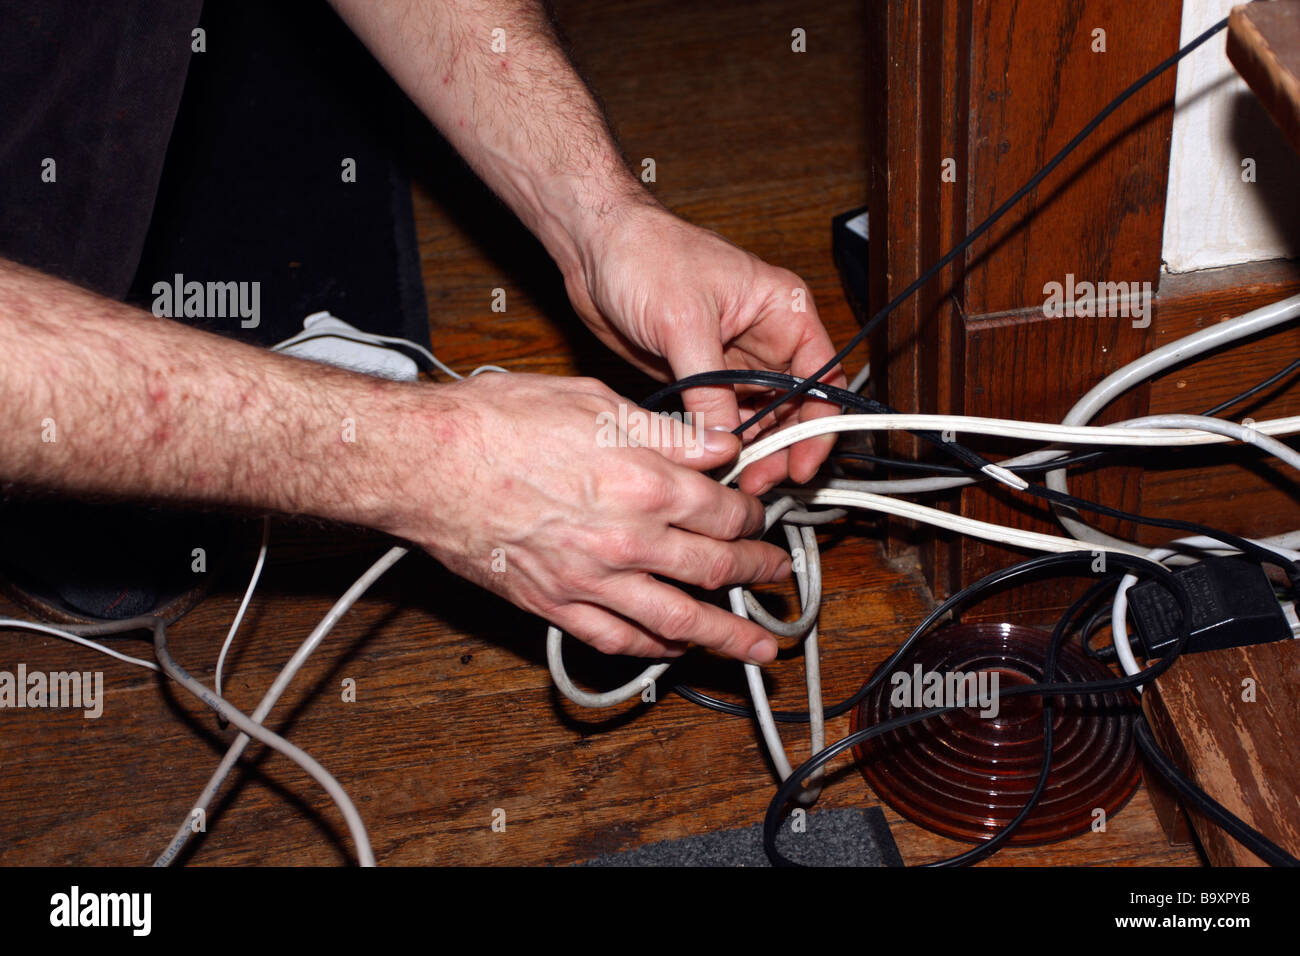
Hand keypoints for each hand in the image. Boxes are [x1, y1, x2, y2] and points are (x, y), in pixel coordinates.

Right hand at [391, 373, 791, 660]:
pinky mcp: (554, 604)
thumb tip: (720, 444)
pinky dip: (652, 650)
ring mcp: (592, 579)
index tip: (759, 517)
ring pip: (678, 619)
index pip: (725, 510)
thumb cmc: (496, 423)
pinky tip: (672, 650)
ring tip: (757, 648)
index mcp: (644, 481)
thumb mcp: (594, 400)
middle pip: (714, 567)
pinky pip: (616, 640)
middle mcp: (627, 538)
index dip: (753, 515)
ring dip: (726, 636)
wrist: (426, 463)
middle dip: (757, 574)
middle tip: (777, 578)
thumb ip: (666, 431)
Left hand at [563, 202, 846, 495]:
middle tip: (757, 481)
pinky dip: (715, 442)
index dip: (818, 424)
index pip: (821, 377)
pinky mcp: (697, 377)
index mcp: (781, 310)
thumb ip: (708, 386)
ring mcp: (730, 361)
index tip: (801, 462)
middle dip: (780, 448)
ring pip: (756, 419)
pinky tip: (706, 461)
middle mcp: (762, 339)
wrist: (594, 249)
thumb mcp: (683, 321)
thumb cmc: (645, 253)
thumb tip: (725, 439)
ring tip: (731, 477)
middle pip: (793, 408)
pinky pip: (718, 419)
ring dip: (747, 450)